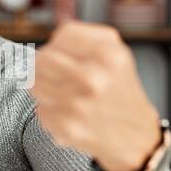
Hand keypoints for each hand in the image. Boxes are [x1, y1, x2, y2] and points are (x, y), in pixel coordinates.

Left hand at [30, 21, 161, 170]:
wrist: (135, 134)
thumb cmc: (120, 89)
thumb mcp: (116, 52)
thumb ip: (84, 35)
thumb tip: (52, 37)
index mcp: (108, 55)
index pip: (62, 35)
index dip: (60, 43)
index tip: (64, 53)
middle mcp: (93, 79)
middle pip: (42, 59)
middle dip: (46, 65)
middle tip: (56, 74)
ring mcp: (78, 105)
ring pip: (35, 84)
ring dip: (45, 87)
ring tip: (64, 93)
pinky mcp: (66, 128)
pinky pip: (40, 109)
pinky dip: (50, 110)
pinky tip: (68, 112)